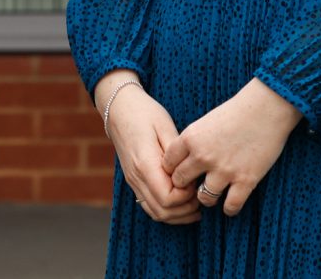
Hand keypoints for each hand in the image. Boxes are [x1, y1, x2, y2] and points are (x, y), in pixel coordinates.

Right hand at [96, 73, 198, 225]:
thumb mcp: (165, 126)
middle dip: (185, 210)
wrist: (118, 107)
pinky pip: (149, 205)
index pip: (168, 198)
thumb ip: (177, 154)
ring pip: (155, 213)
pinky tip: (181, 203)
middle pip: (162, 212)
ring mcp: (133, 181)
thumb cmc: (145, 113)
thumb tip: (190, 176)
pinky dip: (167, 210)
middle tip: (202, 197)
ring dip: (177, 214)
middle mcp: (136, 178)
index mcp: (144, 164)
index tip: (196, 181)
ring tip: (196, 205)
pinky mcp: (134, 181)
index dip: (186, 196)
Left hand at [161, 79, 301, 217]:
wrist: (267, 107)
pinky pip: (230, 207)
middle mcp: (203, 156)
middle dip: (185, 186)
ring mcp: (224, 170)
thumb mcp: (206, 121)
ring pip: (204, 198)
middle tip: (194, 186)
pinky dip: (229, 208)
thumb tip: (184, 162)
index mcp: (191, 138)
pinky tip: (231, 202)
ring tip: (213, 193)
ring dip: (207, 198)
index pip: (167, 163)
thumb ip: (193, 142)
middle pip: (180, 182)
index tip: (180, 171)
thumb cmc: (238, 111)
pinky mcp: (245, 180)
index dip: (172, 169)